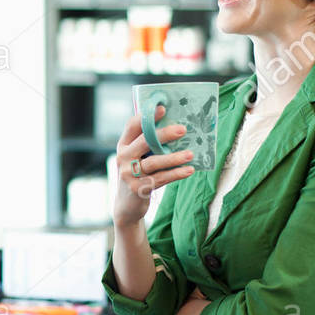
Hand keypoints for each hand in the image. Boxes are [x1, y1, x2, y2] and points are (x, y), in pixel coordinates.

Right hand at [112, 107, 195, 227]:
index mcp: (123, 145)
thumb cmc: (138, 175)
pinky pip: (160, 179)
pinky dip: (176, 174)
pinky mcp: (137, 188)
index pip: (132, 126)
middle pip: (144, 142)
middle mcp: (123, 157)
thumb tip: (176, 127)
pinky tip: (189, 170)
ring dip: (174, 157)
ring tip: (191, 154)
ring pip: (154, 162)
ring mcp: (128, 174)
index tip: (163, 108)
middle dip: (164, 134)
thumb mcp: (137, 158)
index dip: (146, 116)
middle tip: (183, 129)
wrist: (126, 205)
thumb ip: (148, 144)